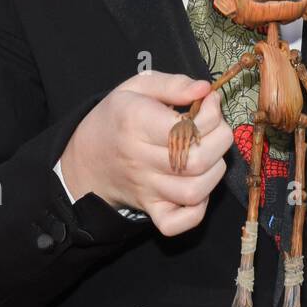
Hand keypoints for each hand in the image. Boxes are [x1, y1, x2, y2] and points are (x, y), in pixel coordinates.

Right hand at [59, 72, 231, 236]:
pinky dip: (196, 211)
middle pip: (198, 160)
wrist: (86, 158)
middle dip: (220, 140)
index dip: (211, 114)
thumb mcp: (136, 88)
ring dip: (214, 172)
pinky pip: (176, 223)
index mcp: (135, 122)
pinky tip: (199, 188)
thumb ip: (172, 83)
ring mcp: (146, 187)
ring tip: (209, 154)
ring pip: (194, 191)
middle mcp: (140, 158)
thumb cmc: (117, 118)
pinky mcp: (150, 208)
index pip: (186, 127)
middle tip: (214, 128)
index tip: (210, 103)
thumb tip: (205, 88)